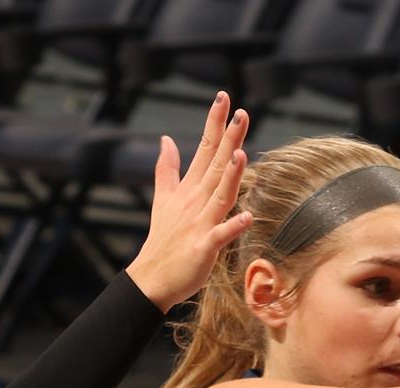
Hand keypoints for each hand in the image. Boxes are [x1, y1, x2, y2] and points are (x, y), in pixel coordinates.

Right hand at [125, 91, 254, 311]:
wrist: (152, 277)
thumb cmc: (163, 239)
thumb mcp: (162, 198)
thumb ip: (166, 168)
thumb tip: (165, 139)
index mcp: (188, 189)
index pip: (203, 149)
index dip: (214, 123)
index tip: (224, 97)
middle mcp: (195, 201)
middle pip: (215, 165)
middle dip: (228, 139)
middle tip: (242, 113)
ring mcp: (199, 223)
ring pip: (219, 195)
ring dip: (230, 176)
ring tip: (241, 153)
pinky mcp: (203, 247)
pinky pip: (220, 235)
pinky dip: (233, 226)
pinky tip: (248, 216)